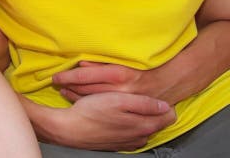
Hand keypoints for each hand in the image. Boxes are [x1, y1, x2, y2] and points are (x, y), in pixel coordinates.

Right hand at [40, 92, 174, 150]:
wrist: (69, 129)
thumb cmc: (91, 112)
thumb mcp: (118, 100)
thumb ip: (144, 103)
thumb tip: (165, 105)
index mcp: (144, 126)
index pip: (169, 115)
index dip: (163, 102)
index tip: (154, 93)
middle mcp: (140, 137)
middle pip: (156, 121)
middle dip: (150, 109)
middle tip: (136, 95)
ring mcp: (129, 143)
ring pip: (143, 127)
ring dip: (137, 117)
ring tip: (122, 103)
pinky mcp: (117, 144)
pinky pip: (130, 133)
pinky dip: (126, 124)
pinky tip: (114, 115)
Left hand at [54, 60, 181, 105]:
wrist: (170, 81)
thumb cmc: (144, 66)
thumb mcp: (123, 60)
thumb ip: (102, 63)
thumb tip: (81, 63)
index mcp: (118, 74)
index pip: (85, 76)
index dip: (68, 77)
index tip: (56, 76)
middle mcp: (120, 90)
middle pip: (86, 90)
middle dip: (68, 86)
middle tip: (56, 82)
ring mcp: (124, 103)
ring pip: (93, 101)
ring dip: (75, 96)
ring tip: (63, 91)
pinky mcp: (127, 111)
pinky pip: (103, 109)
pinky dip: (88, 105)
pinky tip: (78, 101)